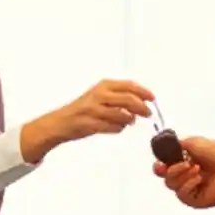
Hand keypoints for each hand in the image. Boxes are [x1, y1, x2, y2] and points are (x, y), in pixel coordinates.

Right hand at [21, 79, 154, 161]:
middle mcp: (99, 95)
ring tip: (129, 122)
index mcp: (103, 85)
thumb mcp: (101, 96)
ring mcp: (95, 110)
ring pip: (123, 115)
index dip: (143, 92)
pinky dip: (118, 128)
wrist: (61, 121)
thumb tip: (142, 104)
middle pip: (129, 100)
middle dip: (142, 108)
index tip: (152, 99)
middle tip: (148, 114)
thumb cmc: (83, 109)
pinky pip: (114, 128)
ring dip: (129, 120)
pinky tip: (117, 127)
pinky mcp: (91, 124)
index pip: (129, 85)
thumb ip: (120, 98)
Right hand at [153, 136, 214, 208]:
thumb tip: (165, 146)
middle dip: (170, 170)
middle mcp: (187, 176)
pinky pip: (181, 194)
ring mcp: (190, 189)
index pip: (165, 166)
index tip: (161, 162)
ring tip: (197, 168)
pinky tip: (199, 179)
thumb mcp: (194, 142)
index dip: (160, 164)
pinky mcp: (195, 200)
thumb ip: (176, 145)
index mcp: (186, 162)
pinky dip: (188, 184)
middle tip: (180, 164)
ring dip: (181, 174)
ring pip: (171, 185)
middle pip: (165, 177)